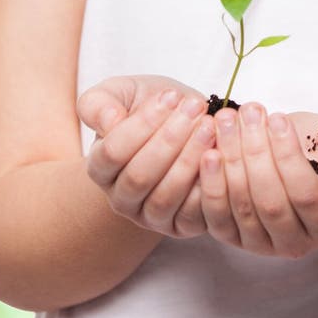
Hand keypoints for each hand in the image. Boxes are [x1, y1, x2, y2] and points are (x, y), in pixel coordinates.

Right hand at [77, 75, 213, 237]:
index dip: (142, 123)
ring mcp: (151, 216)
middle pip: (138, 177)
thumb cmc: (150, 106)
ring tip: (208, 125)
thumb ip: (100, 102)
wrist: (184, 121)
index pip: (112, 152)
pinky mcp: (182, 224)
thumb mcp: (123, 92)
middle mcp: (121, 198)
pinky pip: (192, 213)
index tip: (170, 95)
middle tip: (194, 108)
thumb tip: (108, 121)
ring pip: (164, 197)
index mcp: (99, 167)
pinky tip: (218, 151)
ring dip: (189, 158)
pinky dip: (207, 182)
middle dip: (170, 139)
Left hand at [198, 103, 317, 257]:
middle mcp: (295, 244)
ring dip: (231, 159)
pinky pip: (215, 216)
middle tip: (248, 112)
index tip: (278, 116)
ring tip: (227, 120)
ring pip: (241, 205)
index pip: (305, 194)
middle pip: (269, 201)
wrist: (311, 161)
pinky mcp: (232, 236)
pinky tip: (208, 151)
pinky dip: (209, 184)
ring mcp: (261, 244)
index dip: (288, 155)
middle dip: (255, 151)